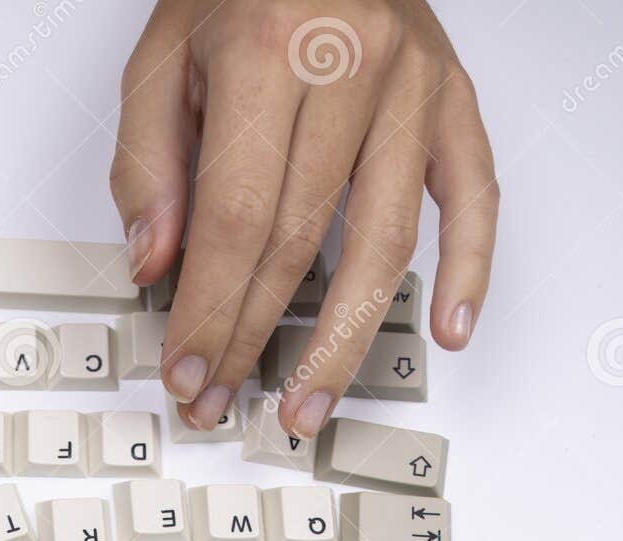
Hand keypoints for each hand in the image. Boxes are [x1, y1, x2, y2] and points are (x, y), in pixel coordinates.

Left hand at [110, 0, 496, 435]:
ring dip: (344, 339)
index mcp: (265, 53)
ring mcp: (414, 88)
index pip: (236, 219)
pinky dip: (470, 267)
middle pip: (300, 242)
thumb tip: (155, 263)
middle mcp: (350, 68)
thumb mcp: (159, 58)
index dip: (210, 308)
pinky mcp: (455, 99)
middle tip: (223, 400)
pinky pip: (475, 195)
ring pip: (386, 240)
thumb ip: (147, 162)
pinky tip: (448, 328)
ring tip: (310, 403)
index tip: (187, 368)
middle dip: (253, 337)